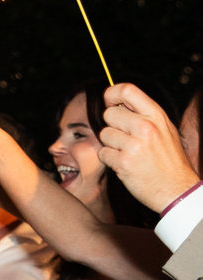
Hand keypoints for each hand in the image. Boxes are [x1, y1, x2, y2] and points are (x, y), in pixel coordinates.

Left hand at [99, 83, 200, 213]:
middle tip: (123, 137)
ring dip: (111, 144)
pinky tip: (124, 164)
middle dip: (111, 125)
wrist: (176, 188)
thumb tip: (118, 103)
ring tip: (127, 152)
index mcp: (156, 115)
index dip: (111, 93)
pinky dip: (109, 159)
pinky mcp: (123, 162)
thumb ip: (144, 115)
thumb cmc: (168, 159)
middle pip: (109, 114)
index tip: (107, 100)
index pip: (127, 91)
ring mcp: (134, 145)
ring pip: (104, 134)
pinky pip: (103, 153)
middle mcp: (146, 127)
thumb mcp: (164, 129)